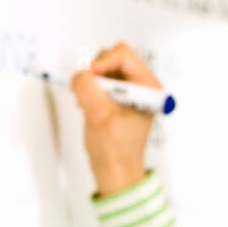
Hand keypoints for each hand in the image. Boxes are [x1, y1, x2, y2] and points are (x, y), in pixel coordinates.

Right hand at [71, 42, 158, 191]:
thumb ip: (88, 90)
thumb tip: (78, 74)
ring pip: (102, 67)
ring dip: (90, 82)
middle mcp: (141, 85)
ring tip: (88, 104)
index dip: (102, 62)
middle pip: (112, 57)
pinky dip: (88, 89)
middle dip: (95, 73)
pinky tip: (88, 106)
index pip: (123, 55)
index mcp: (148, 88)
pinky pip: (97, 79)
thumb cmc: (116, 152)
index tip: (90, 78)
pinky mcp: (116, 95)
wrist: (115, 171)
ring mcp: (128, 89)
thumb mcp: (100, 118)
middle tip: (88, 94)